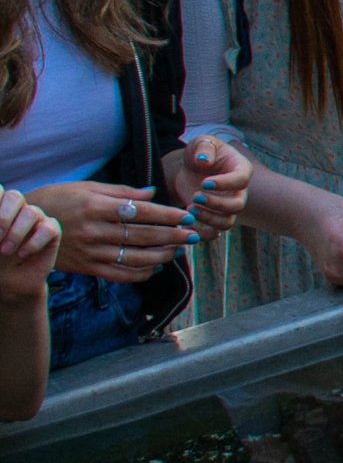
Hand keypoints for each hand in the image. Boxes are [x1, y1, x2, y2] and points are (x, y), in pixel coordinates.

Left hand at [0, 189, 59, 304]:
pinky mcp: (52, 232)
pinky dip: (34, 243)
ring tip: (6, 251)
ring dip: (16, 234)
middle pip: (15, 196)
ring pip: (32, 212)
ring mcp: (36, 219)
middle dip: (4, 217)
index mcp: (1, 207)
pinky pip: (48, 229)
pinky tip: (23, 254)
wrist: (10, 282)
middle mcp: (18, 210)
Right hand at [32, 180, 195, 284]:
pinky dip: (140, 273)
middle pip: (142, 236)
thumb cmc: (60, 200)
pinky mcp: (88, 268)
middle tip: (193, 235)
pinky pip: (120, 274)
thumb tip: (152, 193)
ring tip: (178, 251)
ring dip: (161, 256)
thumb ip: (122, 192)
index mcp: (97, 207)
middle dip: (172, 236)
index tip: (186, 216)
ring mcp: (92, 252)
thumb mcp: (88, 188)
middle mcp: (95, 231)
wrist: (29, 226)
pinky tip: (154, 268)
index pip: (140, 212)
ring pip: (135, 258)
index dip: (166, 215)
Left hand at [167, 133, 249, 235]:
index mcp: (241, 169)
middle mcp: (239, 191)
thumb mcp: (200, 143)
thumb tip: (204, 161)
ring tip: (189, 208)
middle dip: (216, 204)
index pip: (241, 180)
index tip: (205, 182)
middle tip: (196, 196)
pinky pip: (214, 232)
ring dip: (208, 219)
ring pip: (227, 222)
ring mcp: (228, 207)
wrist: (190, 169)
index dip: (225, 183)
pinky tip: (187, 222)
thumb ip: (204, 148)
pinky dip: (202, 232)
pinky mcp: (215, 218)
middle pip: (237, 205)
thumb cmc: (200, 153)